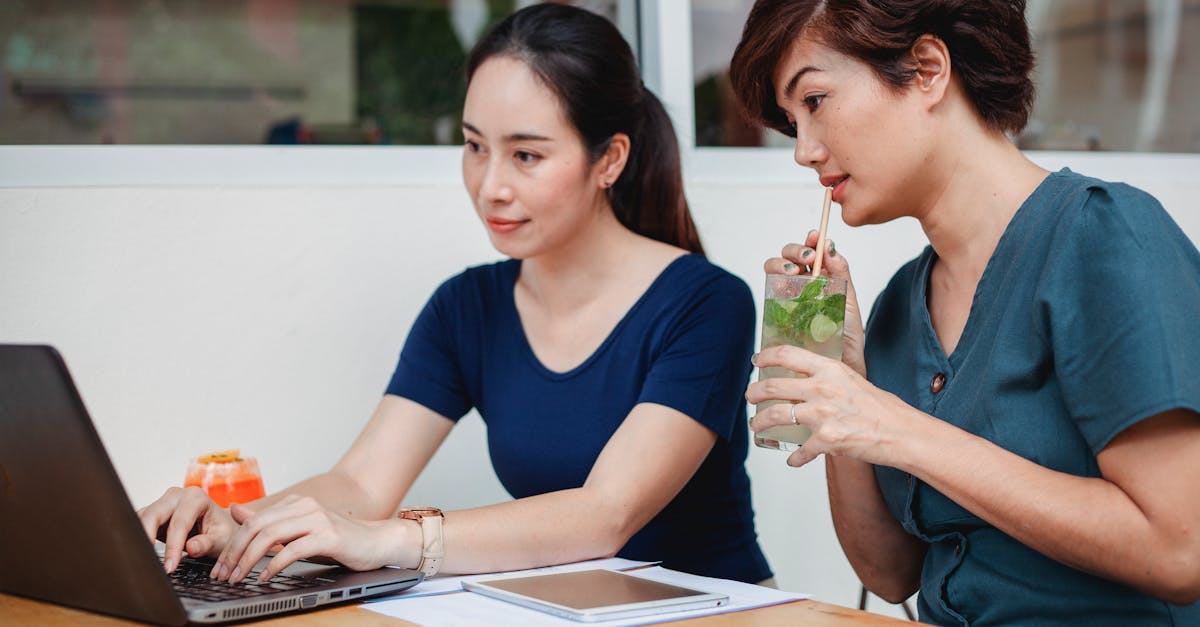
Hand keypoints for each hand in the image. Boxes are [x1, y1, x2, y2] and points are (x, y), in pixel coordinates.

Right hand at [137, 486, 236, 572]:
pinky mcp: (153, 512)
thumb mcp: (222, 540)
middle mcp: (177, 496)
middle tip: (147, 562)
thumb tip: (192, 547)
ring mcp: (163, 502)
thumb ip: (208, 543)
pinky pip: (139, 522)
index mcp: (196, 498)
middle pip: (154, 514)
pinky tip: (139, 553)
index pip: (179, 523)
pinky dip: (138, 537)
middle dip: (148, 538)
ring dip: (139, 538)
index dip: (173, 546)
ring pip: (142, 517)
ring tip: (141, 560)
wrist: (219, 527)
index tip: (169, 567)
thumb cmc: (222, 532)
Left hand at [212, 495, 412, 582]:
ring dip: (249, 560)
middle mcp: (305, 506)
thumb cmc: (339, 540)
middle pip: (256, 527)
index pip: (253, 521)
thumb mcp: (301, 529)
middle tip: (223, 575)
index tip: (222, 567)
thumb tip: (237, 512)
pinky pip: (292, 550)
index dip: (233, 544)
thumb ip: (272, 522)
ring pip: (270, 537)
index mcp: (296, 503)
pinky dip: (274, 566)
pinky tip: (265, 577)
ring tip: (239, 578)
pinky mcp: (328, 537)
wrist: (377, 542)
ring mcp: (317, 519)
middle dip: (235, 553)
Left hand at [746, 345, 915, 467]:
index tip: (757, 360)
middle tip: (750, 396)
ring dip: (760, 422)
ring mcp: (822, 415)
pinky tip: (793, 459)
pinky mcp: (826, 440)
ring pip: (775, 415)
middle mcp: (822, 389)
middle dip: (754, 392)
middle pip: (772, 386)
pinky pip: (800, 450)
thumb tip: (807, 381)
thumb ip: (828, 379)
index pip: (788, 354)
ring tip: (755, 425)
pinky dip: (795, 457)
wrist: (901, 433)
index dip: (766, 356)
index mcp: (830, 369)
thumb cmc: (881, 408)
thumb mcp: (852, 380)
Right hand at [763, 231, 866, 376]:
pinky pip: (767, 294)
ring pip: (773, 270)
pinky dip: (772, 283)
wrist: (840, 369)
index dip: (810, 240)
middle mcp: (800, 286)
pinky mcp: (774, 315)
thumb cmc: (846, 339)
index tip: (816, 237)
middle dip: (794, 250)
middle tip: (807, 258)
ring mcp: (785, 299)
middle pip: (788, 257)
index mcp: (819, 279)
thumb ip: (841, 274)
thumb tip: (830, 247)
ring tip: (793, 271)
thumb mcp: (849, 302)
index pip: (810, 252)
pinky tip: (785, 285)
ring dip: (780, 263)